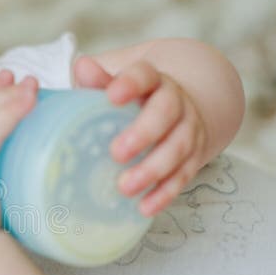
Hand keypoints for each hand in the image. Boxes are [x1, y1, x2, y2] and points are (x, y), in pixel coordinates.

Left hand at [74, 56, 207, 216]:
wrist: (181, 105)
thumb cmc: (132, 98)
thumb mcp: (115, 83)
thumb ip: (97, 79)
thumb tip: (82, 66)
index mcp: (152, 79)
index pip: (145, 75)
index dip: (131, 84)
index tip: (112, 95)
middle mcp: (176, 102)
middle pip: (167, 112)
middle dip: (144, 132)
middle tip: (116, 152)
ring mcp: (188, 130)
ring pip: (178, 147)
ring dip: (153, 169)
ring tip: (124, 187)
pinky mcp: (193, 158)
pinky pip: (183, 176)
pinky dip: (165, 193)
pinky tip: (145, 207)